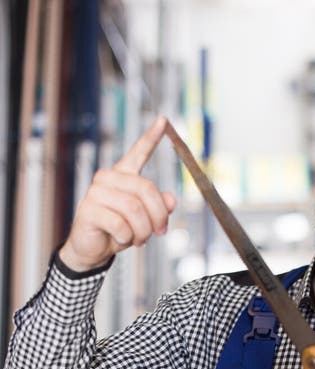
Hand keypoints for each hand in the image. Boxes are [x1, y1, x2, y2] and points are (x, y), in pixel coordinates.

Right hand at [59, 116, 175, 271]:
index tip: (164, 120)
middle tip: (159, 233)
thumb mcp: (144, 220)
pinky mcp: (89, 209)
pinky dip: (126, 237)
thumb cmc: (119, 231)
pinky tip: (121, 239)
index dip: (151, 137)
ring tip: (139, 239)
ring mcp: (96, 192)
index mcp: (123, 175)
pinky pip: (120, 224)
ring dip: (143, 231)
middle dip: (158, 216)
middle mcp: (108, 178)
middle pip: (146, 189)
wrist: (93, 249)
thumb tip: (171, 199)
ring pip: (134, 209)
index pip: (138, 152)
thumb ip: (158, 208)